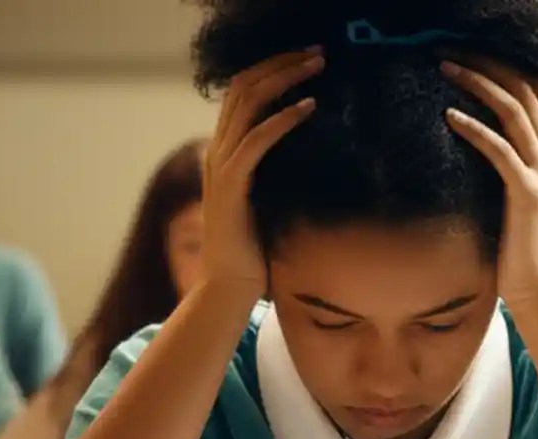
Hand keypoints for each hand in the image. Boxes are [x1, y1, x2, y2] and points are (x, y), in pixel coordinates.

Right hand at [200, 47, 323, 298]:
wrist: (230, 287)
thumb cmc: (255, 249)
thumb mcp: (268, 199)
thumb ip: (277, 172)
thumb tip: (313, 153)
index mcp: (225, 151)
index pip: (242, 92)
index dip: (272, 68)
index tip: (307, 59)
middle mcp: (218, 151)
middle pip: (244, 86)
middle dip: (281, 63)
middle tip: (318, 53)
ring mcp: (222, 167)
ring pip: (248, 103)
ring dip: (285, 79)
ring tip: (317, 68)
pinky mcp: (232, 186)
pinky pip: (257, 140)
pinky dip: (283, 119)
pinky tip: (309, 108)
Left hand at [442, 56, 537, 306]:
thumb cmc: (521, 247)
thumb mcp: (519, 197)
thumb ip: (511, 168)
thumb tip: (478, 145)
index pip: (535, 92)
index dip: (504, 67)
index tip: (469, 54)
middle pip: (525, 90)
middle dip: (488, 64)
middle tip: (450, 52)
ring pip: (513, 110)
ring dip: (477, 84)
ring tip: (446, 70)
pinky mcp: (528, 193)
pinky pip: (499, 150)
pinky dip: (474, 128)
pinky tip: (450, 117)